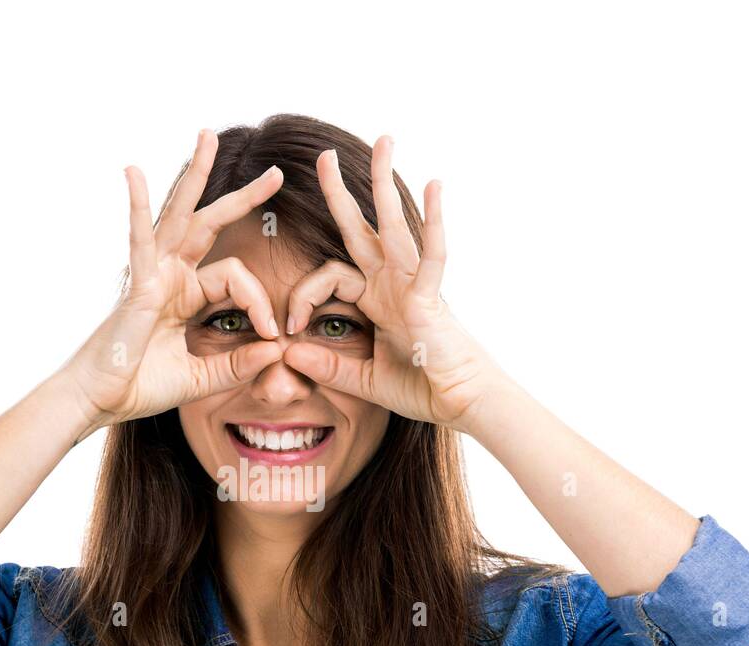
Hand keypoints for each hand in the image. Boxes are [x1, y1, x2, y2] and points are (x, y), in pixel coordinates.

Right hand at [62, 129, 285, 435]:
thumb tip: (276, 350)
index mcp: (186, 294)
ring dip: (196, 175)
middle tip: (276, 174)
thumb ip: (238, 366)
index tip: (273, 333)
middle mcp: (171, 275)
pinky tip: (134, 173)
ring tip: (209, 137)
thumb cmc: (141, 386)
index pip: (237, 279)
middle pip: (210, 224)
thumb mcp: (202, 378)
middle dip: (243, 197)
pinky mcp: (137, 283)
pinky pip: (139, 239)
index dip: (261, 302)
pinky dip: (138, 206)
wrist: (100, 400)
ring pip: (180, 215)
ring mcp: (153, 273)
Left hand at [280, 135, 502, 432]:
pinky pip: (433, 255)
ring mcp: (413, 285)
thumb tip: (288, 353)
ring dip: (385, 183)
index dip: (302, 295)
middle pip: (361, 228)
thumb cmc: (421, 387)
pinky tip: (434, 184)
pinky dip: (435, 221)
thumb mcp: (363, 379)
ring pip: (395, 225)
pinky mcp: (431, 297)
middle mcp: (392, 283)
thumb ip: (327, 367)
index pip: (329, 276)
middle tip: (324, 155)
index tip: (288, 326)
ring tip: (383, 140)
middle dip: (341, 192)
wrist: (461, 402)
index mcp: (375, 299)